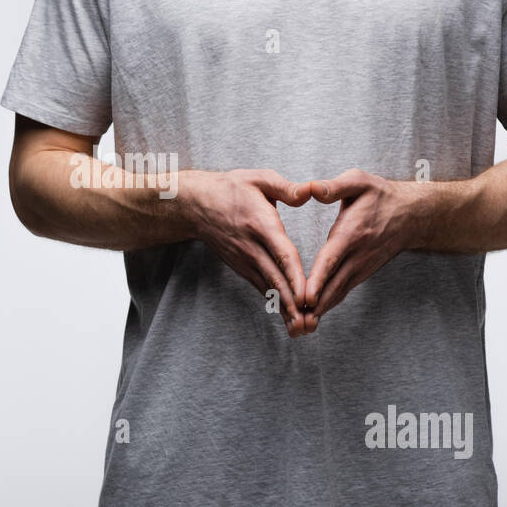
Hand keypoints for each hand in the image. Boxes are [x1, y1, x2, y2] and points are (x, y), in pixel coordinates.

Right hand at [186, 169, 312, 336]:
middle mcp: (251, 246)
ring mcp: (244, 259)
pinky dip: (274, 302)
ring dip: (285, 308)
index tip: (306, 295)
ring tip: (301, 327)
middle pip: (275, 278)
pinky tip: (287, 316)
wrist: (195, 205)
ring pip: (268, 287)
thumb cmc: (230, 189)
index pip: (281, 253)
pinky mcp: (241, 267)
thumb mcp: (259, 179)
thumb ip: (287, 188)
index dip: (295, 276)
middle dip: (292, 302)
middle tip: (309, 323)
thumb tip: (311, 192)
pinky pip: (260, 286)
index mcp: (260, 223)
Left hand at [302, 169, 419, 331]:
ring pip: (338, 292)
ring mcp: (361, 267)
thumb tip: (309, 187)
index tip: (306, 297)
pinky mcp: (361, 272)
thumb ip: (333, 187)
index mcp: (351, 233)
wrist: (412, 214)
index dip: (318, 279)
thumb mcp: (358, 182)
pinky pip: (343, 290)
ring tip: (300, 327)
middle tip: (297, 324)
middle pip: (333, 285)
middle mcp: (357, 255)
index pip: (332, 260)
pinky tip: (314, 315)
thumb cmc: (380, 195)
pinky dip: (329, 304)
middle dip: (315, 305)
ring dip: (320, 310)